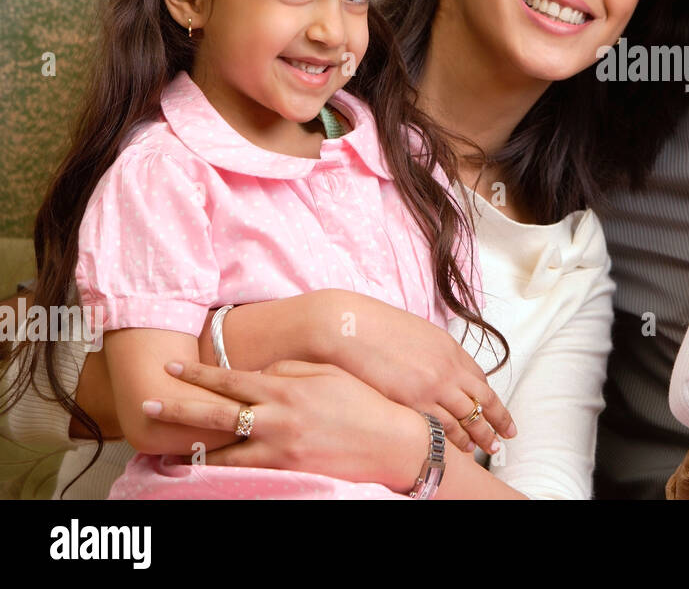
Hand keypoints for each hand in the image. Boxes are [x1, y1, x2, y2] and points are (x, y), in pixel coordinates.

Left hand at [145, 358, 439, 493]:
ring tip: (163, 446)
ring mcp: (278, 448)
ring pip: (220, 451)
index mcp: (286, 389)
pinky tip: (200, 468)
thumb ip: (290, 369)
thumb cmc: (364, 403)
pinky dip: (217, 470)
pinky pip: (242, 471)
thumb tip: (261, 371)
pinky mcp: (286, 470)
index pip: (231, 379)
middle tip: (146, 405)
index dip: (198, 374)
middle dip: (177, 408)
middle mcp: (277, 418)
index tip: (172, 368)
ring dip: (189, 448)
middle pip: (214, 413)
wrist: (391, 442)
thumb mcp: (328, 374)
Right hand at [306, 290, 514, 453]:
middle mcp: (448, 369)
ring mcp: (432, 387)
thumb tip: (443, 366)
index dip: (489, 398)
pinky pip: (440, 427)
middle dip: (497, 420)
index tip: (496, 410)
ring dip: (478, 435)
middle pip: (482, 400)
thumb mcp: (419, 333)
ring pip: (465, 418)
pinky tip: (457, 449)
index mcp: (450, 349)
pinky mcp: (413, 403)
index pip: (480, 379)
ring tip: (486, 448)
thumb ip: (437, 353)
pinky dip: (452, 440)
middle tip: (506, 435)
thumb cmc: (378, 327)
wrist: (352, 328)